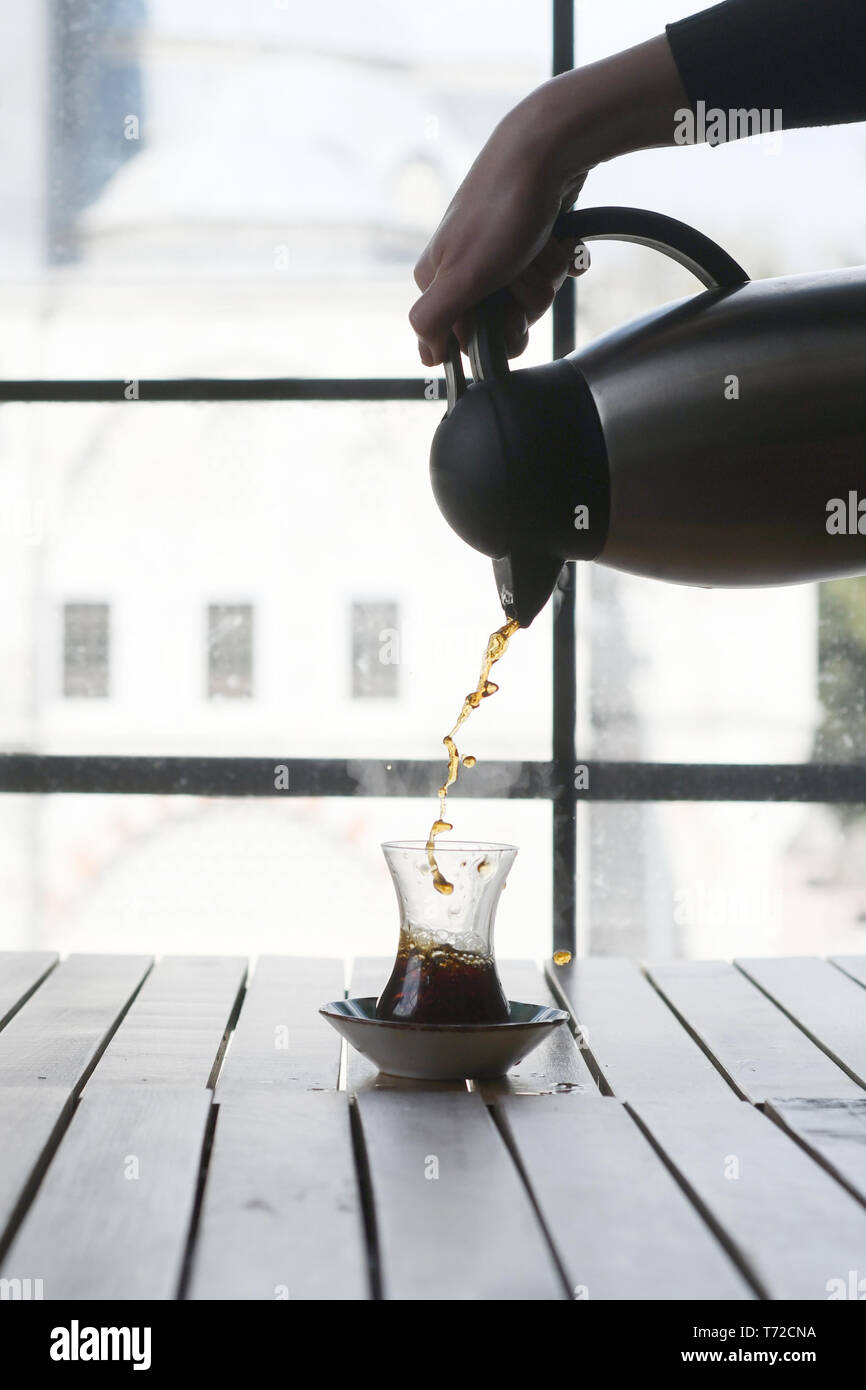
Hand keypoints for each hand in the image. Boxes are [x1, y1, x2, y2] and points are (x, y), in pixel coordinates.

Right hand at [410, 103, 590, 365]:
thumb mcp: (462, 275)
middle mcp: (463, 268)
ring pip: (531, 297)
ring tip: (540, 246)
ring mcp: (497, 253)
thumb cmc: (502, 211)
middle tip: (524, 270)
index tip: (506, 313)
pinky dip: (558, 259)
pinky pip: (547, 271)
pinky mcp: (527, 239)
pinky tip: (556, 239)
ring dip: (544, 276)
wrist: (546, 147)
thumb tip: (425, 357)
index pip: (466, 340)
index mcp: (437, 280)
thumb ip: (433, 319)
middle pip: (504, 321)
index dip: (494, 335)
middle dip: (525, 301)